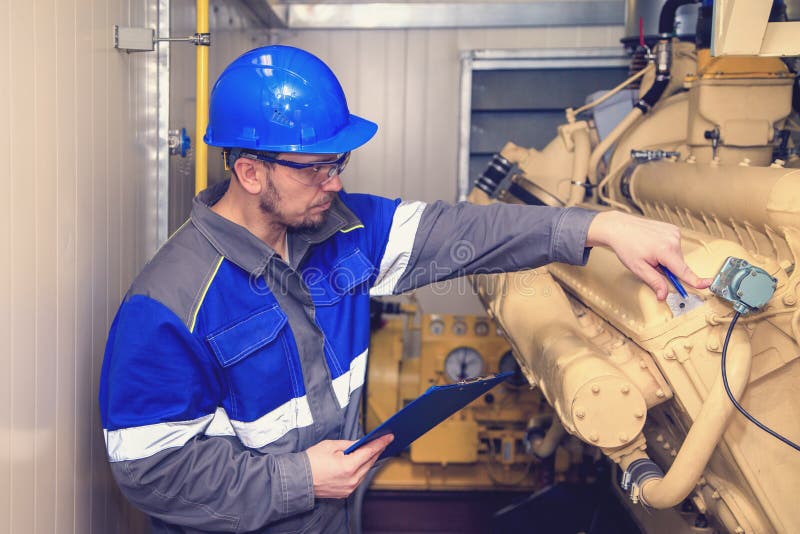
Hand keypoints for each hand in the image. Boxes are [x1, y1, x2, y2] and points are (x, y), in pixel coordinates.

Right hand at [306, 434, 393, 498]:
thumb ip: (349, 444)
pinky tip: (361, 462)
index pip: (370, 452)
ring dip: (369, 461)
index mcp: (349, 466)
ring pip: (365, 472)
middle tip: (382, 441)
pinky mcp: (345, 493)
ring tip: (373, 450)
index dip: (380, 443)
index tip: (389, 437)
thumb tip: (361, 443)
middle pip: (370, 462)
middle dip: (376, 451)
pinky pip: (358, 479)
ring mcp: (349, 488)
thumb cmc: (311, 461)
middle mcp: (351, 479)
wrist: (299, 479)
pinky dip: (361, 470)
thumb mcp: (330, 445)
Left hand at [585, 211, 712, 300]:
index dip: (695, 280)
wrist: (619, 227)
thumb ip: (654, 281)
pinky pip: (674, 246)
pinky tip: (653, 245)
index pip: (683, 271)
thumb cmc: (626, 246)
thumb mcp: (638, 268)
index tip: (706, 284)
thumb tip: (663, 295)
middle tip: (650, 264)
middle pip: (678, 264)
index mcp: (665, 250)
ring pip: (676, 256)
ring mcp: (674, 232)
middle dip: (667, 269)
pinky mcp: (673, 229)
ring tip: (650, 252)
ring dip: (666, 259)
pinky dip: (666, 250)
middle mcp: (673, 239)